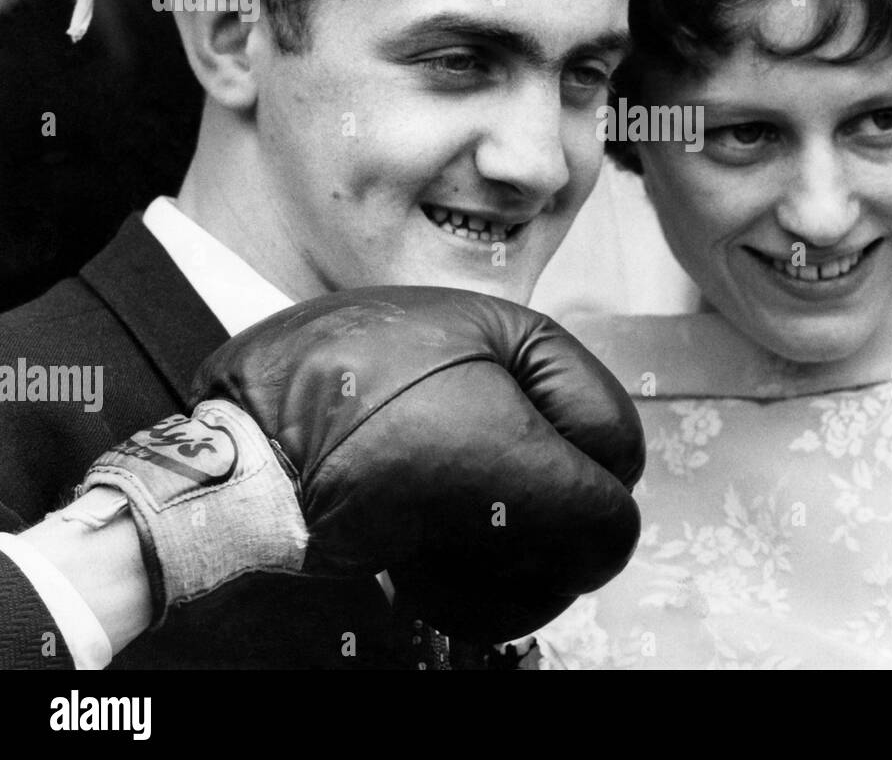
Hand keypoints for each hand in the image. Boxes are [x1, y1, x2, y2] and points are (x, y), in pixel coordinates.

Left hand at [194, 287, 644, 642]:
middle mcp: (497, 391)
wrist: (236, 465)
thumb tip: (614, 541)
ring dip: (499, 576)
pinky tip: (415, 580)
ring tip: (440, 574)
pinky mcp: (422, 497)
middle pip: (576, 494)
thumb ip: (589, 503)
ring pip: (531, 538)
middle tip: (489, 557)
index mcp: (524, 348)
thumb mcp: (498, 457)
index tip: (545, 526)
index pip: (614, 437)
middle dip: (538, 544)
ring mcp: (457, 445)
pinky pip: (476, 554)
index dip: (590, 494)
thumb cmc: (363, 433)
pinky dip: (458, 583)